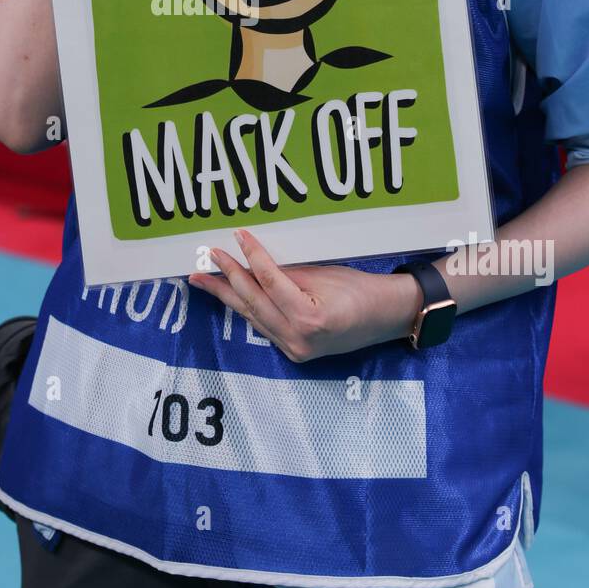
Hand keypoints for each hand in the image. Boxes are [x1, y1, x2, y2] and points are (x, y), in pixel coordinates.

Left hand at [189, 229, 420, 362]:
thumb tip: (254, 262)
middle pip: (253, 303)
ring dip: (227, 296)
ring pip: (252, 317)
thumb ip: (287, 273)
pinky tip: (229, 295)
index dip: (251, 257)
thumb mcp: (324, 274)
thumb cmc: (361, 290)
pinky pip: (262, 325)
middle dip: (226, 279)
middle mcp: (297, 340)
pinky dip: (246, 308)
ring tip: (202, 279)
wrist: (385, 317)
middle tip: (206, 259)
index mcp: (309, 319)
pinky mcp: (293, 352)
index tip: (237, 236)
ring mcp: (294, 350)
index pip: (270, 282)